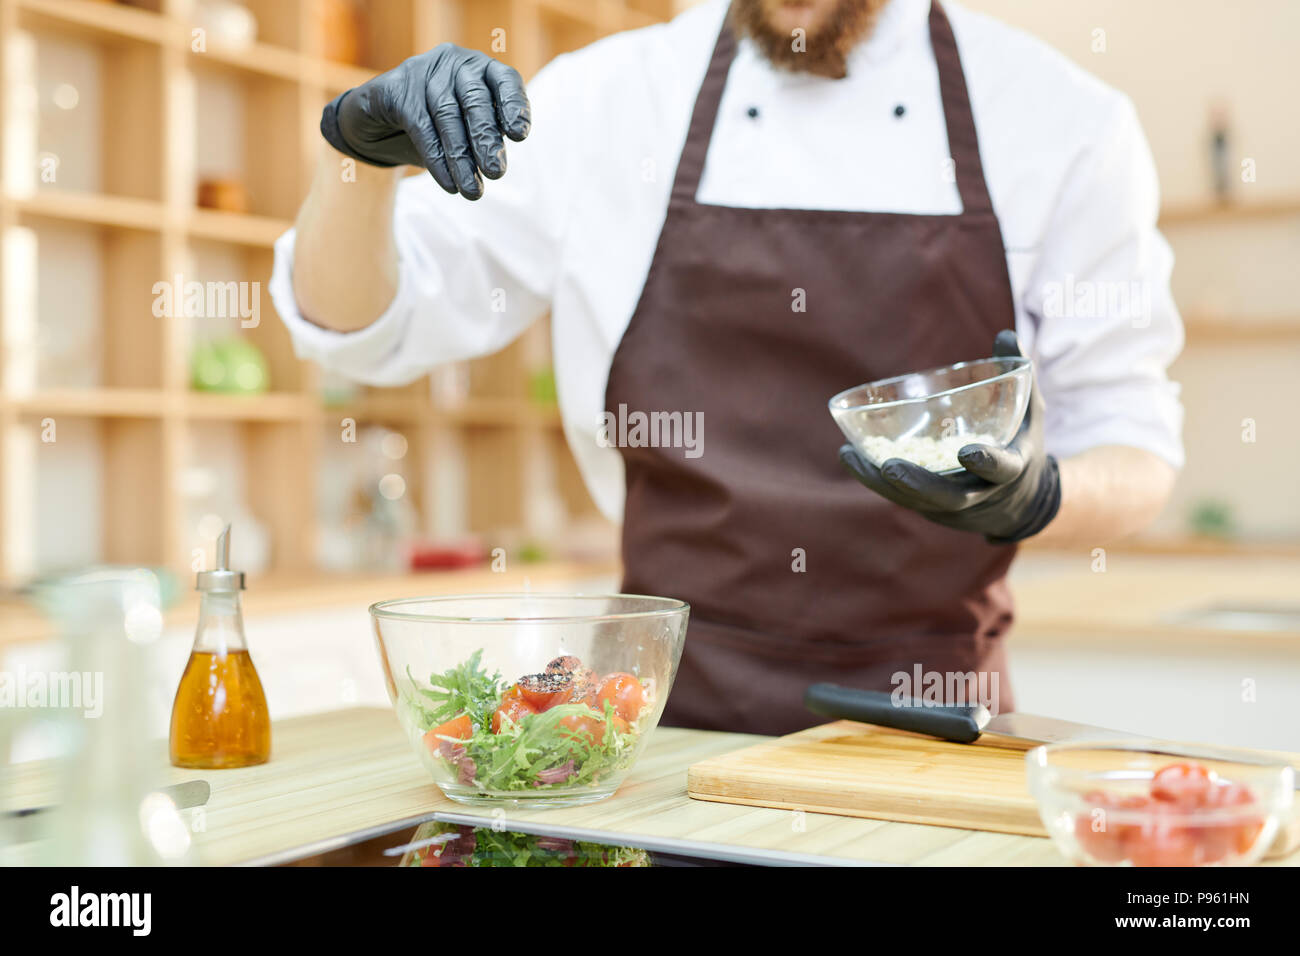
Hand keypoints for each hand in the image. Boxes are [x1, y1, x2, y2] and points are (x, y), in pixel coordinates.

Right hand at [320, 44, 530, 199]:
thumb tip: (498, 159)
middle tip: (497, 173)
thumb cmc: (435, 129)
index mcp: (480, 69)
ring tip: (473, 192)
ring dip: (461, 157)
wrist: (377, 126)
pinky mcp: (396, 88)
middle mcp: (454, 62)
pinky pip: (420, 125)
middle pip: (475, 99)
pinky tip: (449, 184)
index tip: (520, 135)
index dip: (514, 105)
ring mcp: (423, 70)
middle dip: (486, 138)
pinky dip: (436, 158)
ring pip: (446, 114)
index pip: (505, 80)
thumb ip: (485, 136)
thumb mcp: (466, 131)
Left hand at [839, 330, 1061, 542]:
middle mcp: (980, 494)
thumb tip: (1006, 334)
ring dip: (882, 483)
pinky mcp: (930, 508)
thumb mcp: (1030, 412)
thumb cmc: (1020, 443)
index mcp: (1011, 470)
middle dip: (919, 484)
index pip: (1001, 469)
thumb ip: (1019, 376)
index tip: (968, 452)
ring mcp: (953, 506)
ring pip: (915, 501)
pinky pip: (901, 498)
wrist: (1019, 502)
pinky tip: (849, 456)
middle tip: (891, 467)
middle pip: (948, 497)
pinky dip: (873, 480)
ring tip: (851, 456)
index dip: (987, 462)